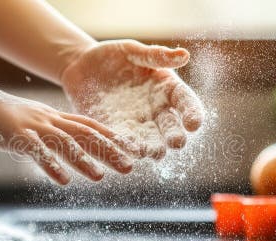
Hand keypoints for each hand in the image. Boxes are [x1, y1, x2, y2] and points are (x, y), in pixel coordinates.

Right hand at [0, 91, 134, 184]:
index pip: (91, 126)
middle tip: (129, 166)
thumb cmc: (6, 116)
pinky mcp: (18, 137)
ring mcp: (35, 128)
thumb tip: (70, 148)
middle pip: (85, 135)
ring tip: (100, 177)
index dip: (113, 137)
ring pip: (65, 144)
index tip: (133, 148)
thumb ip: (53, 132)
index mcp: (56, 118)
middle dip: (109, 151)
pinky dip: (52, 166)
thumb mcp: (36, 120)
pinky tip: (64, 180)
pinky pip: (38, 152)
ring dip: (84, 161)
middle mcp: (51, 121)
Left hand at [60, 40, 204, 159]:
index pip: (186, 101)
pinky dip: (126, 149)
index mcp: (166, 88)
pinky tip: (128, 154)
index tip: (194, 124)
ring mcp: (137, 124)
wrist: (81, 67)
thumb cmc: (112, 55)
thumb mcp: (132, 51)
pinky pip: (123, 143)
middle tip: (176, 143)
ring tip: (154, 153)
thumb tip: (184, 54)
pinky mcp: (115, 133)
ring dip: (153, 147)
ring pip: (150, 140)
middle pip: (170, 125)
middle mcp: (156, 110)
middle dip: (174, 135)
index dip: (192, 113)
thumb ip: (155, 55)